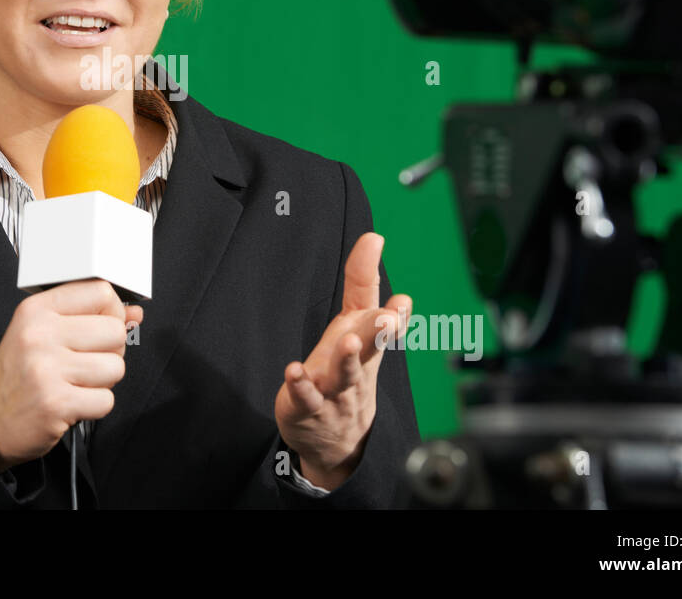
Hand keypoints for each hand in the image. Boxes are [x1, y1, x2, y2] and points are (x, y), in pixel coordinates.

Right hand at [0, 279, 142, 471]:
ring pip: (116, 367)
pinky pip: (106, 400)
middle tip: (85, 362)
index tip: (101, 327)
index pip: (100, 292)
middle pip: (115, 331)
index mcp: (36, 310)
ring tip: (76, 383)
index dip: (111, 312)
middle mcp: (39, 335)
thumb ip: (89, 318)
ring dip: (103, 382)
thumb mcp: (44, 334)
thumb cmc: (20, 375)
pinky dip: (95, 406)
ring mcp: (47, 369)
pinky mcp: (56, 403)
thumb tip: (134, 313)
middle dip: (110, 351)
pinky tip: (73, 402)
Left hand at [273, 232, 410, 489]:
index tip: (388, 269)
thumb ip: (364, 288)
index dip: (386, 297)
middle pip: (372, 348)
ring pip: (345, 375)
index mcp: (367, 344)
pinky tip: (293, 371)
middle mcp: (357, 367)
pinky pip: (306, 398)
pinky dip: (300, 386)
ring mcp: (335, 390)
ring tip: (349, 341)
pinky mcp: (308, 407)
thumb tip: (376, 241)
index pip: (379, 316)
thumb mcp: (358, 332)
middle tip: (387, 318)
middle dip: (380, 332)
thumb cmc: (346, 375)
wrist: (337, 441)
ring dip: (347, 359)